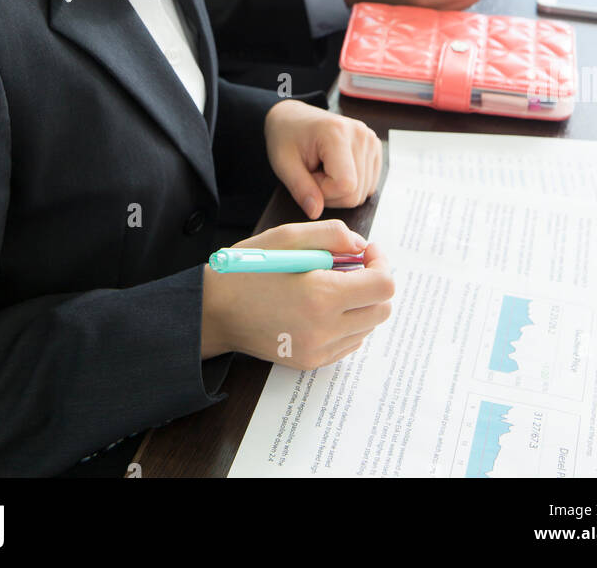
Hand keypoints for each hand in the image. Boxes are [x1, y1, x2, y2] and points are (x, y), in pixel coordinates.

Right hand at [201, 218, 393, 368]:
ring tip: (331, 286)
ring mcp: (318, 350)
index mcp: (321, 295)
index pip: (383, 286)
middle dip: (374, 283)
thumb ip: (330, 235)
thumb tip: (361, 246)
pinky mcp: (311, 361)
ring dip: (360, 304)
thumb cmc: (247, 269)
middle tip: (351, 267)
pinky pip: (348, 343)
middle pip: (381, 310)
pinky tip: (322, 307)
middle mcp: (324, 329)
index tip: (366, 252)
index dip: (380, 263)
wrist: (214, 312)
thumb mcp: (286, 237)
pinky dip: (346, 323)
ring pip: (367, 327)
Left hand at [263, 98, 381, 218]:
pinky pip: (369, 185)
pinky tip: (335, 170)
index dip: (323, 192)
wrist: (292, 117)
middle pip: (357, 192)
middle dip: (330, 193)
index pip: (346, 185)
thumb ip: (301, 189)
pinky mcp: (375, 148)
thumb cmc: (286, 137)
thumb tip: (316, 212)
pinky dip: (351, 185)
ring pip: (364, 192)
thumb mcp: (284, 164)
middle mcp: (360, 134)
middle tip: (312, 174)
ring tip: (322, 170)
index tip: (307, 176)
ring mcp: (371, 140)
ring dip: (340, 190)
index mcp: (337, 132)